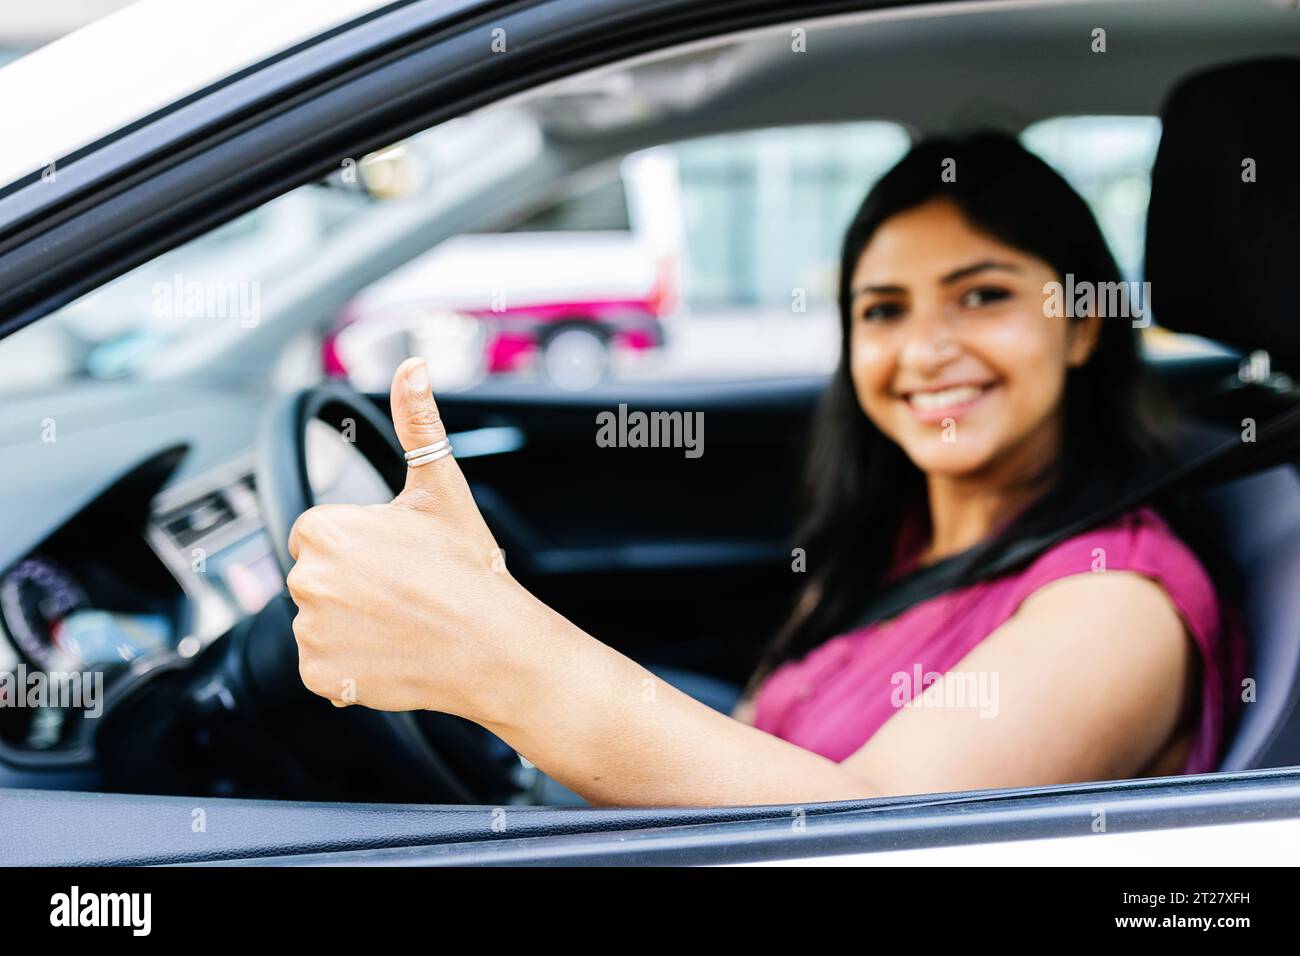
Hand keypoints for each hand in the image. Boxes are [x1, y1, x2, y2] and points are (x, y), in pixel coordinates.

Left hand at [287, 358, 542, 723]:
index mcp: (326, 530)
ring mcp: (311, 633)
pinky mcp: (320, 675)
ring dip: (351, 624)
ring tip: (401, 622)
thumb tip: (411, 366)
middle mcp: (307, 581)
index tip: (397, 557)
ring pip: (321, 621)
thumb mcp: (441, 489)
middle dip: (353, 583)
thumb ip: (416, 422)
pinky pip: (323, 665)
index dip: (362, 544)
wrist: (493, 646)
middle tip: (404, 590)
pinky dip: (349, 665)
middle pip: (318, 576)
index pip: (321, 534)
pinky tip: (389, 652)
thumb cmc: (469, 568)